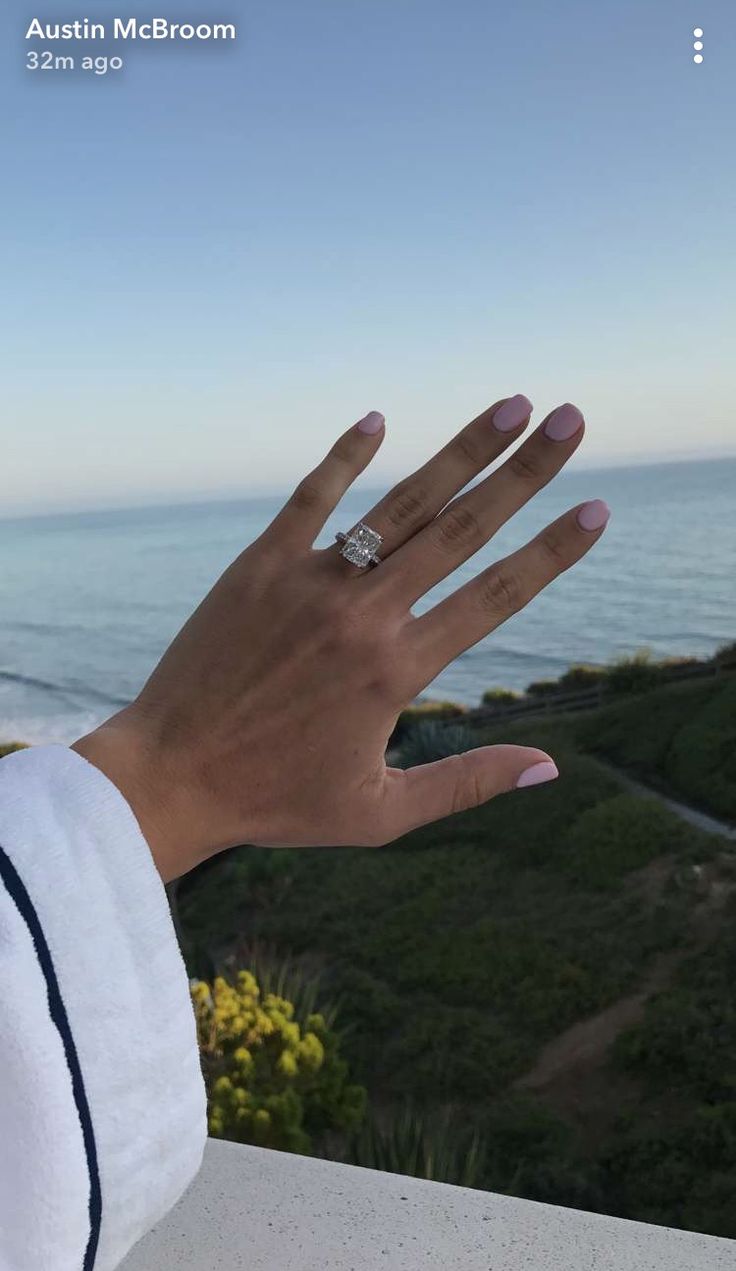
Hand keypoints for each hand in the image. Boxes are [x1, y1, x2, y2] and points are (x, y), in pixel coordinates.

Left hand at [73, 396, 609, 881]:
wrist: (169, 777)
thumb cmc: (275, 801)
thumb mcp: (381, 814)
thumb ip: (468, 783)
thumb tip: (551, 767)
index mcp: (398, 672)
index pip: (496, 597)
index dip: (553, 551)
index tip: (597, 509)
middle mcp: (363, 616)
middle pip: (462, 530)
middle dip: (526, 472)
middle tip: (574, 420)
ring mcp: (310, 583)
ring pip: (400, 504)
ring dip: (460, 451)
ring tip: (512, 406)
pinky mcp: (259, 566)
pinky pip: (310, 498)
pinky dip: (345, 457)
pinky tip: (378, 418)